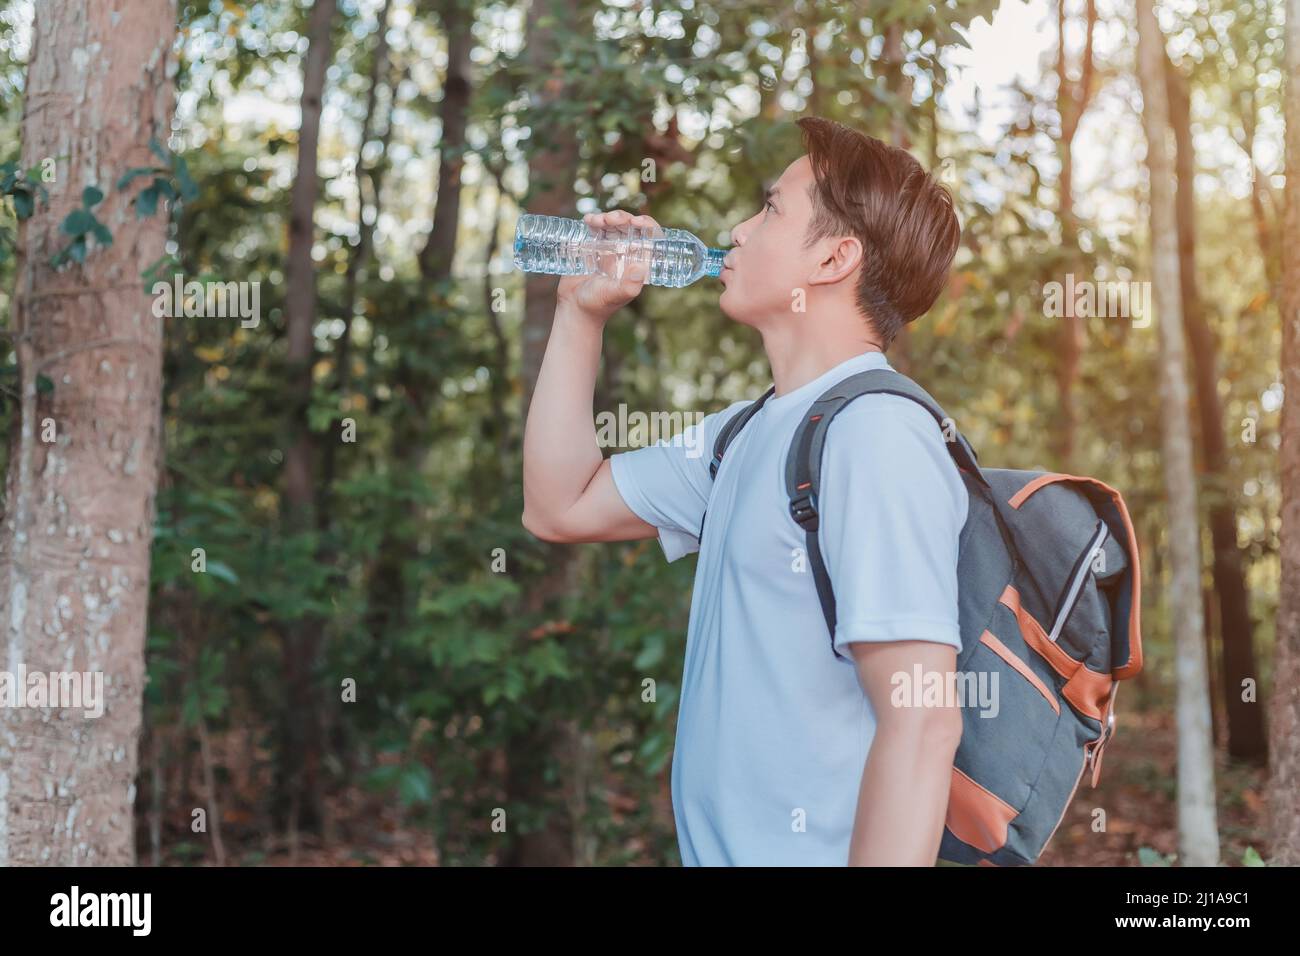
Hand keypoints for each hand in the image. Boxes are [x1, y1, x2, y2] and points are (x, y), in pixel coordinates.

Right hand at [556, 209, 660, 323]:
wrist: (575, 309)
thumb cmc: (598, 305)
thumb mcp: (615, 295)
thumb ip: (628, 285)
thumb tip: (641, 267)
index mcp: (637, 263)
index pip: (650, 239)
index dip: (647, 226)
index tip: (637, 222)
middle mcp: (626, 254)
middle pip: (631, 227)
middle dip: (624, 218)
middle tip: (612, 220)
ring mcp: (609, 249)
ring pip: (614, 225)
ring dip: (608, 217)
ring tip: (598, 221)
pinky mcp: (592, 248)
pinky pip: (596, 229)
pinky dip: (594, 220)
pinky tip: (588, 220)